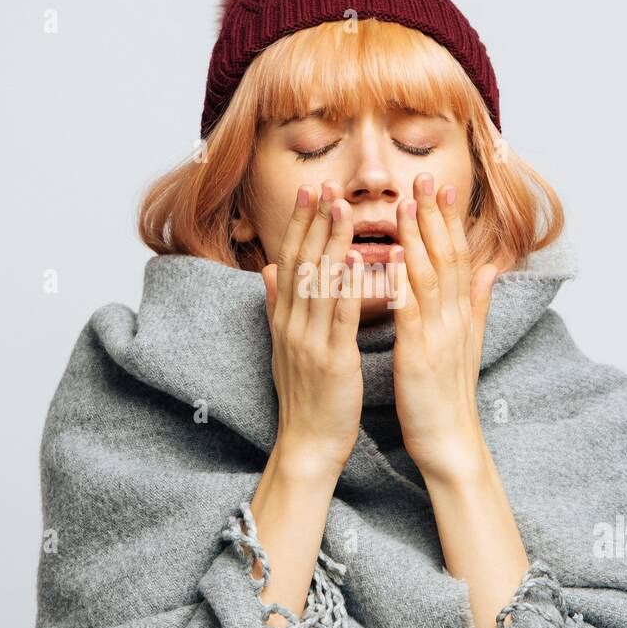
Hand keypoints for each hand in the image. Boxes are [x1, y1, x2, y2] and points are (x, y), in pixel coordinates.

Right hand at [261, 180, 366, 475]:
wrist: (308, 443)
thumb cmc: (306, 396)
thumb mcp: (285, 346)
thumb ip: (277, 305)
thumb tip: (268, 268)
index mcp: (285, 319)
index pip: (291, 261)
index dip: (300, 224)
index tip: (309, 190)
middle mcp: (293, 325)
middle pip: (302, 264)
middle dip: (313, 222)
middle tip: (324, 184)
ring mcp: (310, 341)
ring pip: (320, 283)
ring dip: (331, 243)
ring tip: (342, 207)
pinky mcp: (332, 360)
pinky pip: (340, 317)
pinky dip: (348, 287)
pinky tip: (357, 261)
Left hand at [389, 173, 500, 481]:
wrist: (450, 440)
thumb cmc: (450, 394)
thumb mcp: (468, 343)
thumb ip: (478, 303)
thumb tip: (490, 269)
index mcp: (461, 313)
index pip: (457, 255)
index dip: (449, 220)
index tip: (441, 187)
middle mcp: (454, 317)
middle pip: (447, 256)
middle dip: (435, 216)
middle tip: (424, 178)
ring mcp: (439, 334)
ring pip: (429, 276)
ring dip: (417, 238)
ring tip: (405, 205)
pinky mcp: (420, 354)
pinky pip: (410, 312)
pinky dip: (403, 284)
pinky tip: (392, 259)